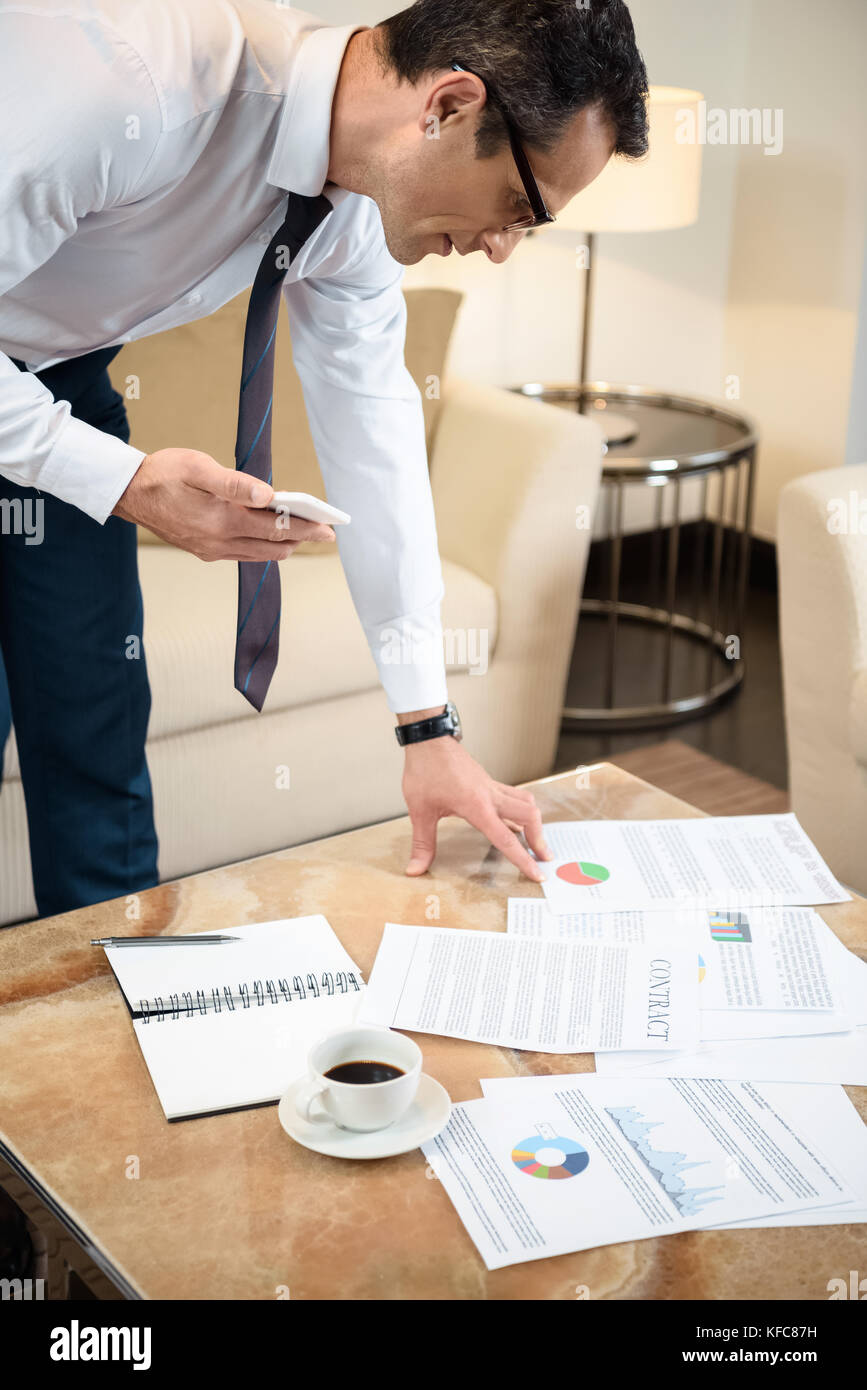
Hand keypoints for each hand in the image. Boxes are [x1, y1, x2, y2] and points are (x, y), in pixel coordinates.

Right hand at [113, 449, 335, 560]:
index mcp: (224, 520)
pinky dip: (263, 548)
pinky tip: (270, 538)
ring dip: (283, 545)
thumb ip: (235, 483)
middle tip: (324, 533)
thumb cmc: (164, 474)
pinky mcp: (205, 551)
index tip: (329, 529)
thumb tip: (268, 495)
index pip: (277, 528)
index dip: (306, 528)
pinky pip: (244, 555)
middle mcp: (221, 541)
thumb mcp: (199, 468)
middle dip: (302, 538)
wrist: (129, 493)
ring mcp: (212, 550)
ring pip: (260, 555)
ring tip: (303, 534)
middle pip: (274, 546)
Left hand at [401, 735, 551, 881]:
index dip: (523, 859)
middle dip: (539, 838)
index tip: (537, 874)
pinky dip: (520, 811)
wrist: (428, 741)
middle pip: (529, 816)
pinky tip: (514, 823)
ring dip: (534, 822)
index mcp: (477, 806)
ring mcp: (491, 787)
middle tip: (542, 858)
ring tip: (534, 841)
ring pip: (526, 803)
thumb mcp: (420, 811)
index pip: (506, 839)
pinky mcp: (488, 782)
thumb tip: (415, 869)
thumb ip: (422, 843)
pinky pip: (513, 796)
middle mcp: (490, 796)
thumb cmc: (425, 771)